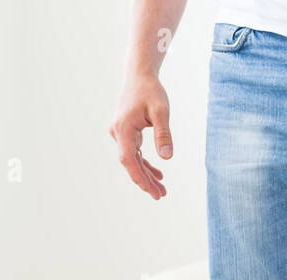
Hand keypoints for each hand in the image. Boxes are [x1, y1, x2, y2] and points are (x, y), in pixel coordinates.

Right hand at [109, 73, 172, 199]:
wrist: (139, 76)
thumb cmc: (151, 91)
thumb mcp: (161, 111)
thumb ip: (164, 134)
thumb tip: (167, 157)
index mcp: (123, 129)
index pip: (128, 159)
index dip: (139, 177)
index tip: (151, 191)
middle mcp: (118, 133)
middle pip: (131, 163)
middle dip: (145, 181)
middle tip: (161, 196)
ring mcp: (120, 133)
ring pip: (133, 160)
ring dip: (146, 175)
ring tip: (162, 190)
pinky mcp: (126, 132)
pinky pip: (134, 153)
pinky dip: (145, 164)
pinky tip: (158, 174)